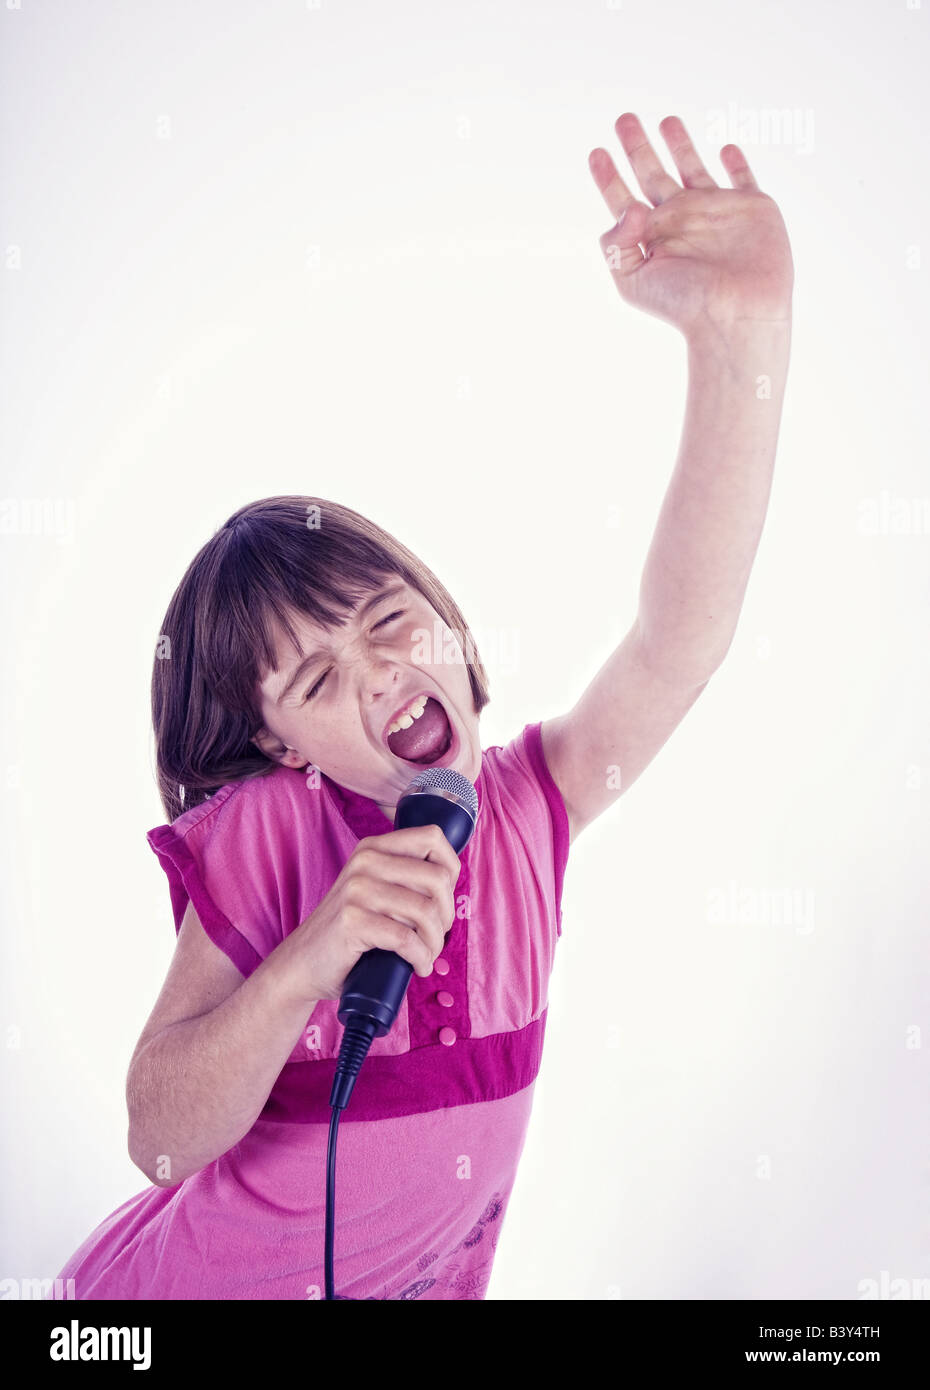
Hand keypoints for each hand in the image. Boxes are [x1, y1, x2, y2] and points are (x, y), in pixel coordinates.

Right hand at [280, 824, 461, 1004]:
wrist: (303, 962)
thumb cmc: (349, 931)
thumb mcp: (373, 890)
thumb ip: (402, 878)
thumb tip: (449, 883)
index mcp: (374, 848)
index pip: (432, 837)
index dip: (451, 868)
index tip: (444, 898)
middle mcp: (365, 861)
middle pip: (436, 878)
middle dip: (446, 914)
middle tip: (436, 936)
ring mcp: (357, 890)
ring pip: (425, 911)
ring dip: (435, 942)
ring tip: (427, 955)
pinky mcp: (352, 920)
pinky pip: (406, 939)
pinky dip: (421, 957)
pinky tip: (418, 966)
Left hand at [590, 113, 793, 338]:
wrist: (736, 314)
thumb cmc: (683, 306)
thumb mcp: (632, 279)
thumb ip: (617, 242)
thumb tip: (631, 206)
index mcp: (652, 236)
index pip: (623, 200)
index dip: (608, 177)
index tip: (595, 152)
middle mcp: (681, 220)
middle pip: (653, 174)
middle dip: (637, 147)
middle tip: (624, 118)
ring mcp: (717, 211)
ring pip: (694, 168)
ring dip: (680, 145)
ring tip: (667, 120)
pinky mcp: (753, 208)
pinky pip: (744, 179)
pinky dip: (737, 163)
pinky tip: (727, 149)